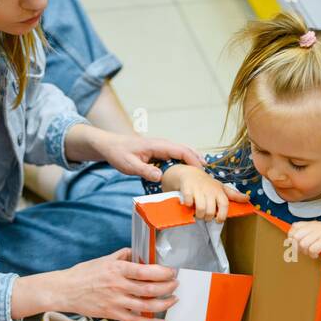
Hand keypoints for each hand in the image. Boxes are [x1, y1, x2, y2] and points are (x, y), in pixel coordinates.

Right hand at [53, 247, 179, 320]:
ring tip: (173, 300)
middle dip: (168, 287)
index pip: (146, 271)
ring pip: (147, 306)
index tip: (171, 272)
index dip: (163, 272)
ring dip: (164, 303)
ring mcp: (116, 302)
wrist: (65, 290)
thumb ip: (123, 256)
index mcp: (117, 269)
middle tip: (175, 284)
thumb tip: (138, 254)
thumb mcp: (104, 260)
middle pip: (150, 288)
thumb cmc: (83, 274)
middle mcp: (118, 286)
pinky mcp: (113, 314)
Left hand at [87, 129, 203, 182]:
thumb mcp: (130, 165)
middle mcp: (163, 144)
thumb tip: (160, 176)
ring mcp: (162, 147)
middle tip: (209, 174)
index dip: (193, 161)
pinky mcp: (160, 152)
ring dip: (193, 161)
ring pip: (183, 152)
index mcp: (158, 145)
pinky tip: (189, 172)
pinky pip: (176, 156)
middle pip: (186, 150)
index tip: (202, 172)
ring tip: (203, 174)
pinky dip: (185, 161)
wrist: (110, 145)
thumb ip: (145, 170)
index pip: (181, 151)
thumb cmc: (119, 154)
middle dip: (198, 160)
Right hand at [168, 165, 249, 221]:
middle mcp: (210, 191)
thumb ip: (234, 195)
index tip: (218, 220)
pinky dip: (188, 206)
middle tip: (205, 216)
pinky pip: (188, 203)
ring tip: (198, 213)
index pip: (224, 205)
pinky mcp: (187, 190)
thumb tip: (248, 198)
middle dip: (207, 218)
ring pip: (200, 209)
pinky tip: (189, 204)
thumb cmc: (208, 184)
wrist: (190, 173)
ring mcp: (198, 190)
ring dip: (198, 215)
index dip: (221, 216)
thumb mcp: (221, 188)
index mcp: (219, 192)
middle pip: (210, 211)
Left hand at [287, 221, 320, 257]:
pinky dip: (313, 254)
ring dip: (306, 251)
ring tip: (313, 252)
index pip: (293, 227)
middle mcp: (314, 227)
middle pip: (295, 237)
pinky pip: (312, 249)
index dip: (292, 237)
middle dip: (297, 247)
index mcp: (312, 224)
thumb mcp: (320, 231)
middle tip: (306, 250)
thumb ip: (308, 233)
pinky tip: (317, 255)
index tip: (297, 244)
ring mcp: (320, 233)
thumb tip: (293, 241)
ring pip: (302, 244)